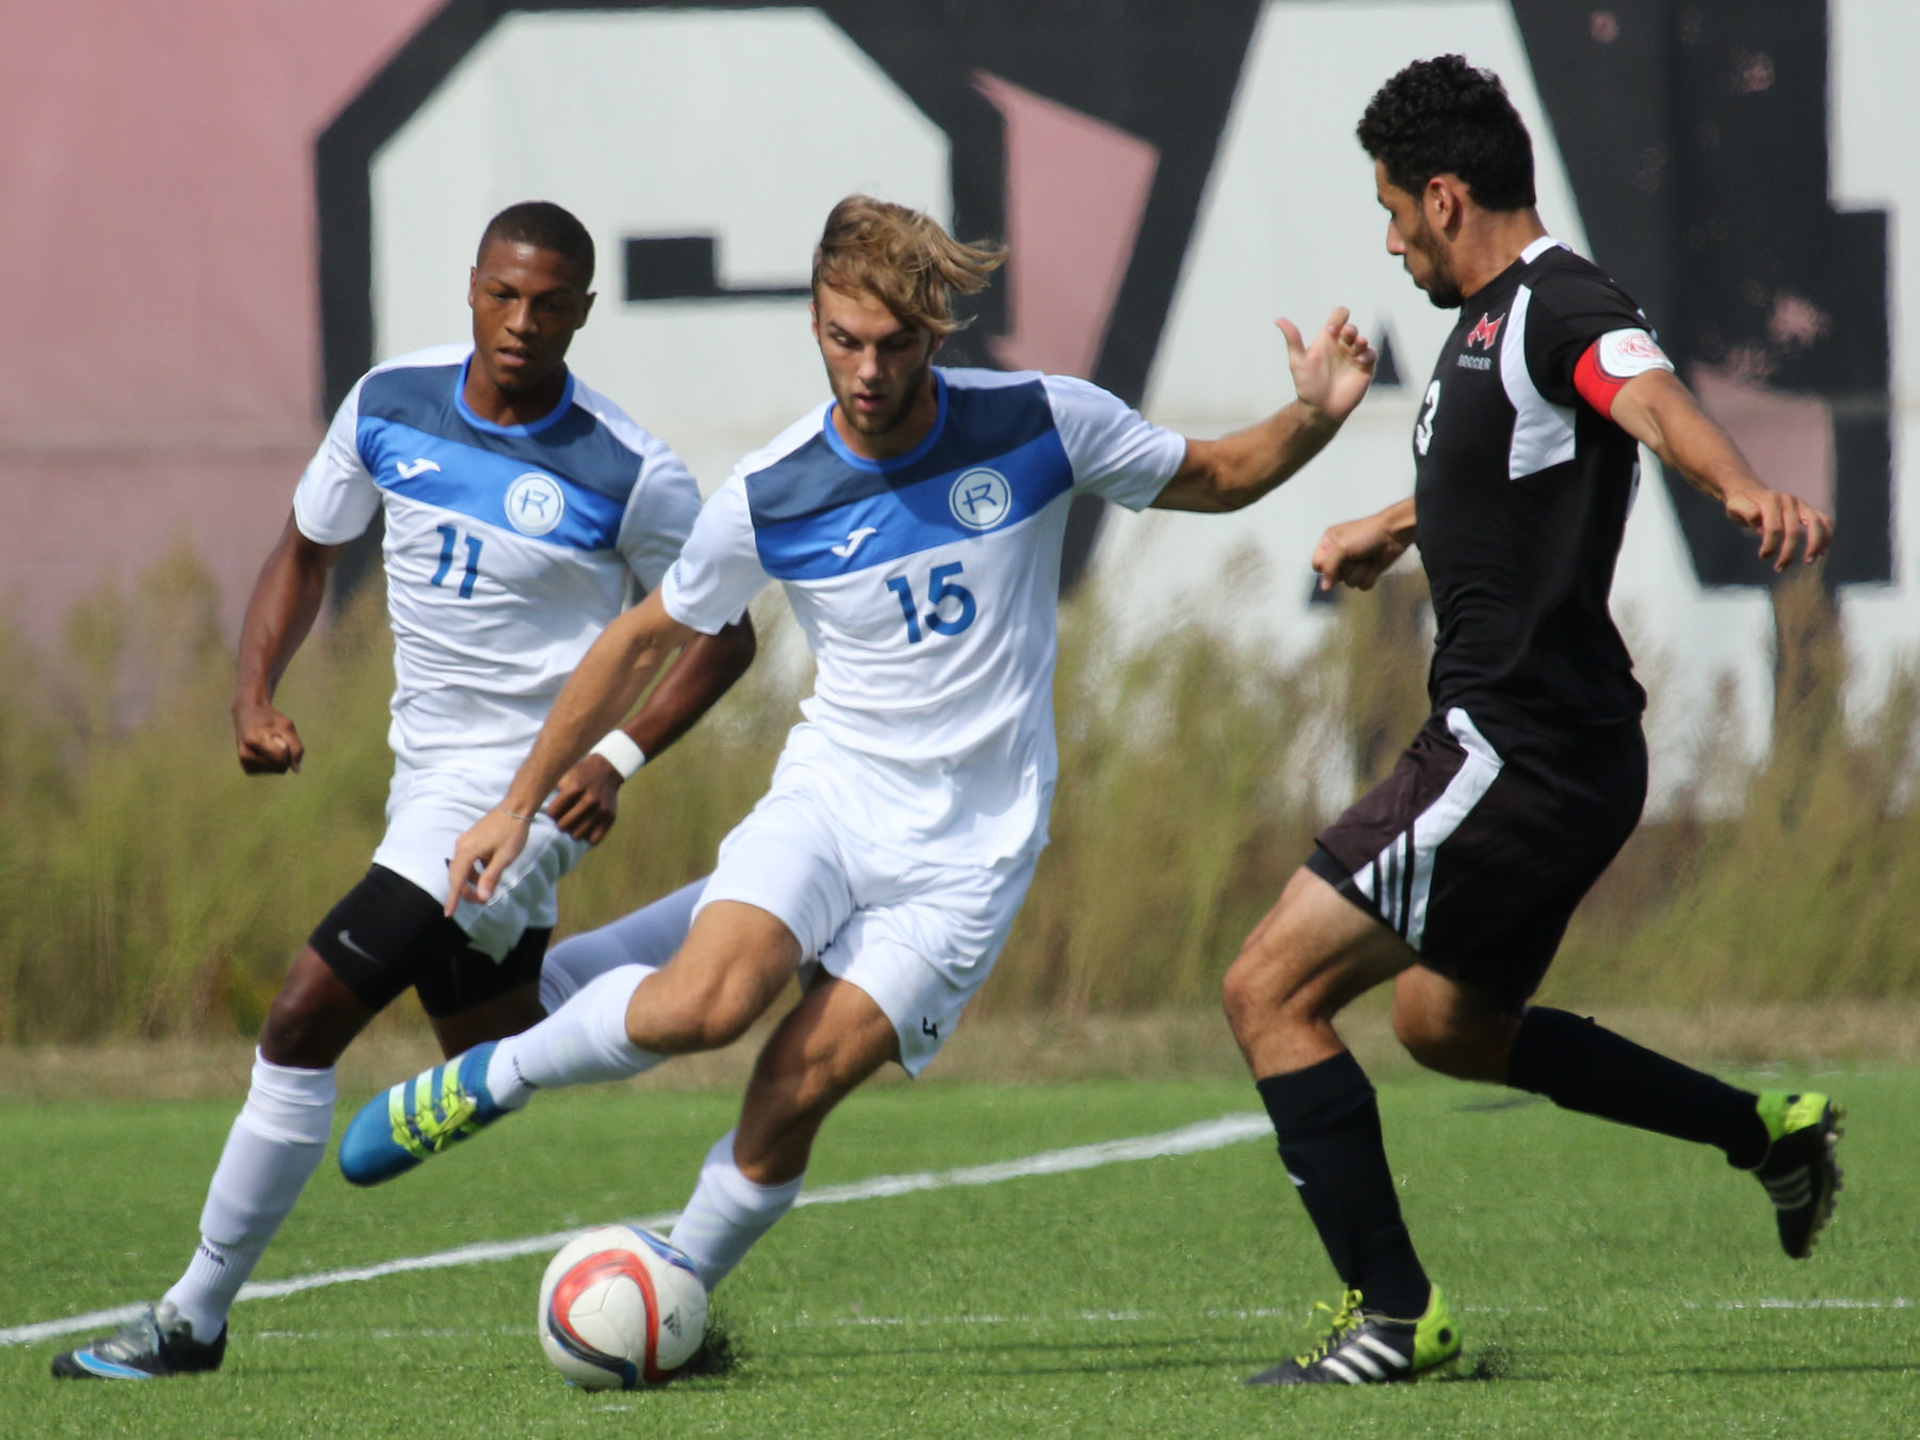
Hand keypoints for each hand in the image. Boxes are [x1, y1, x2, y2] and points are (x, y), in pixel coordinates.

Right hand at [233, 696, 304, 773]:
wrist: (247, 714)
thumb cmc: (269, 719)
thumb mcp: (287, 726)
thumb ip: (296, 747)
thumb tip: (297, 770)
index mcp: (253, 740)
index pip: (281, 757)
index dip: (286, 746)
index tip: (276, 734)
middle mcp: (245, 755)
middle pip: (281, 766)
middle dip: (284, 752)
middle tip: (273, 738)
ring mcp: (245, 763)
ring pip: (278, 770)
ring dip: (280, 757)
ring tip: (268, 743)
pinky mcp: (247, 768)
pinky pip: (273, 770)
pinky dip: (274, 761)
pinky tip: (265, 749)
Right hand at [445, 806, 532, 915]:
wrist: (516, 808)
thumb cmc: (512, 833)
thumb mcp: (504, 858)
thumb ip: (491, 877)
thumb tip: (482, 897)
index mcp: (467, 851)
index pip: (457, 880)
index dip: (453, 898)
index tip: (449, 914)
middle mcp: (462, 846)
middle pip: (458, 875)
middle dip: (467, 890)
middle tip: (482, 900)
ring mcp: (466, 841)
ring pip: (464, 868)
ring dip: (473, 880)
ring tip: (488, 888)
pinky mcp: (472, 838)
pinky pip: (469, 859)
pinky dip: (476, 869)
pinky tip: (489, 871)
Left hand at [547, 755, 621, 843]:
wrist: (607, 769)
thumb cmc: (580, 772)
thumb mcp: (565, 773)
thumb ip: (550, 785)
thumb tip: (531, 800)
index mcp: (576, 787)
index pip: (553, 812)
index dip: (551, 813)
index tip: (552, 812)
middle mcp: (590, 799)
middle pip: (564, 825)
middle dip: (560, 824)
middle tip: (561, 821)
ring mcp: (601, 809)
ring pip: (578, 834)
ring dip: (572, 832)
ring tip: (571, 826)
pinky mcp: (610, 816)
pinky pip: (595, 837)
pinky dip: (588, 836)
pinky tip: (584, 829)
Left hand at [1279, 306, 1375, 424]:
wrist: (1320, 408)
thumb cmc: (1307, 385)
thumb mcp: (1298, 361)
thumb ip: (1293, 339)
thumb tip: (1278, 319)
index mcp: (1328, 339)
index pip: (1338, 317)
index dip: (1338, 318)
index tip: (1330, 330)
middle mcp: (1342, 345)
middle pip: (1352, 328)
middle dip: (1350, 329)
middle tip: (1345, 335)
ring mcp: (1354, 356)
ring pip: (1362, 340)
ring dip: (1360, 340)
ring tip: (1357, 344)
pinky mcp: (1365, 368)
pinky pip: (1372, 354)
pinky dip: (1368, 354)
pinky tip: (1359, 360)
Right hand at [1312, 513, 1407, 591]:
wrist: (1394, 533)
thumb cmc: (1367, 533)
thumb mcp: (1342, 547)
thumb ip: (1329, 567)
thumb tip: (1324, 587)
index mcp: (1329, 543)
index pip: (1317, 565)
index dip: (1326, 567)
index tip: (1337, 560)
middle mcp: (1340, 555)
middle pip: (1334, 577)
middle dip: (1347, 568)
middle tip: (1357, 555)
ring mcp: (1354, 565)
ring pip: (1349, 583)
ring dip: (1360, 571)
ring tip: (1368, 558)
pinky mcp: (1367, 572)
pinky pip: (1363, 585)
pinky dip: (1370, 576)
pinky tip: (1375, 564)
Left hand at [1724, 486, 1832, 570]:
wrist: (1750, 491)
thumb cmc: (1741, 503)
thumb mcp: (1734, 505)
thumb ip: (1746, 512)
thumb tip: (1761, 524)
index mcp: (1770, 500)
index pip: (1774, 527)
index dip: (1770, 545)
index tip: (1763, 557)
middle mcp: (1789, 500)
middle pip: (1794, 530)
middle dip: (1788, 552)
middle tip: (1779, 568)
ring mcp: (1801, 504)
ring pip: (1816, 524)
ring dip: (1815, 545)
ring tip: (1809, 561)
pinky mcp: (1808, 509)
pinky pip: (1824, 521)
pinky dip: (1827, 536)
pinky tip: (1822, 552)